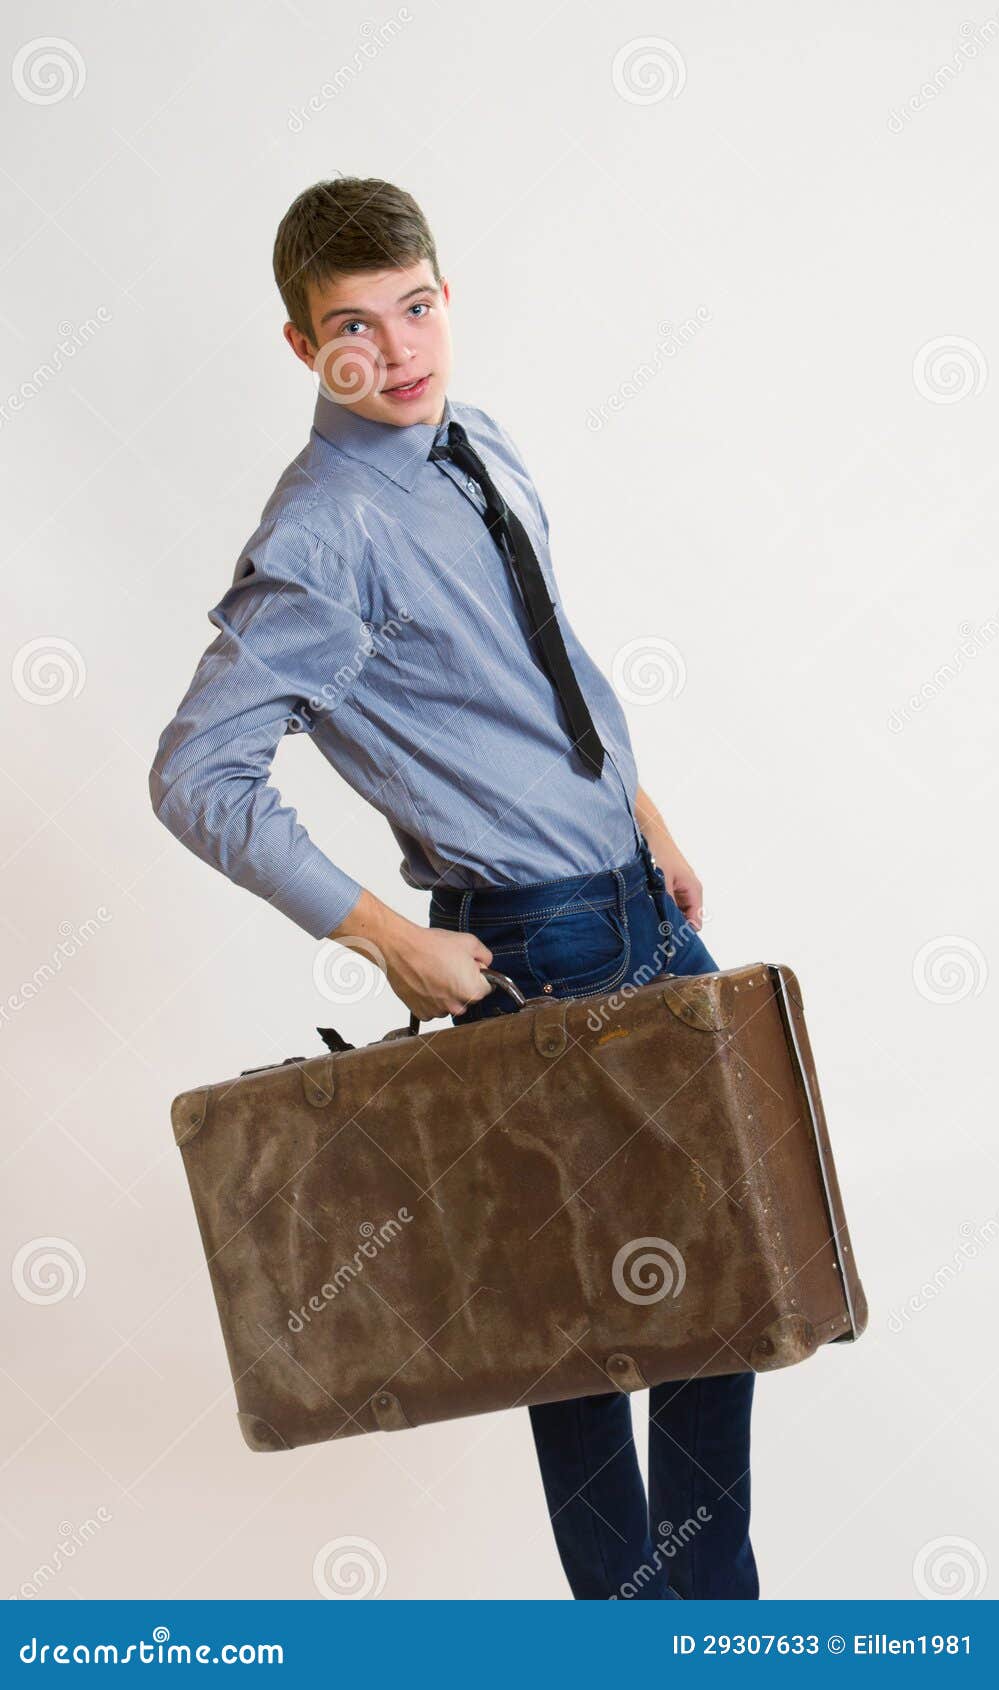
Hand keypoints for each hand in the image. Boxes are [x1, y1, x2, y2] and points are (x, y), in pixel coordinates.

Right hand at [328, 890, 494, 1019]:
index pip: (487, 987)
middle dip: (463, 983)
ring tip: (435, 972)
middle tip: (449, 966)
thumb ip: (485, 956)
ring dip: (446, 992)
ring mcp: (438, 1011)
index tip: (468, 966)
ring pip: (450, 1004)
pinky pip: (434, 1008)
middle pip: (468, 997)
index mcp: (472, 991)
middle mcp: (456, 1006)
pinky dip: (431, 998)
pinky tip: (426, 981)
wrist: (400, 949)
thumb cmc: (430, 946)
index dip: (478, 973)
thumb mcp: (469, 942)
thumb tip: (486, 964)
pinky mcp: (422, 1013)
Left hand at [652, 841, 703, 932]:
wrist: (650, 832)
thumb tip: (666, 928)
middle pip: (686, 920)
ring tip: (649, 919)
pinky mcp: (670, 886)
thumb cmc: (659, 852)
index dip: (683, 934)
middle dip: (672, 926)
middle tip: (654, 933)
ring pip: (676, 912)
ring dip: (664, 916)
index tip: (666, 941)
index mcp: (694, 890)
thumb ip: (666, 905)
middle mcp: (690, 891)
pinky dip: (660, 907)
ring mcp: (680, 889)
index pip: (695, 924)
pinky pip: (669, 904)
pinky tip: (647, 908)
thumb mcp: (662, 882)